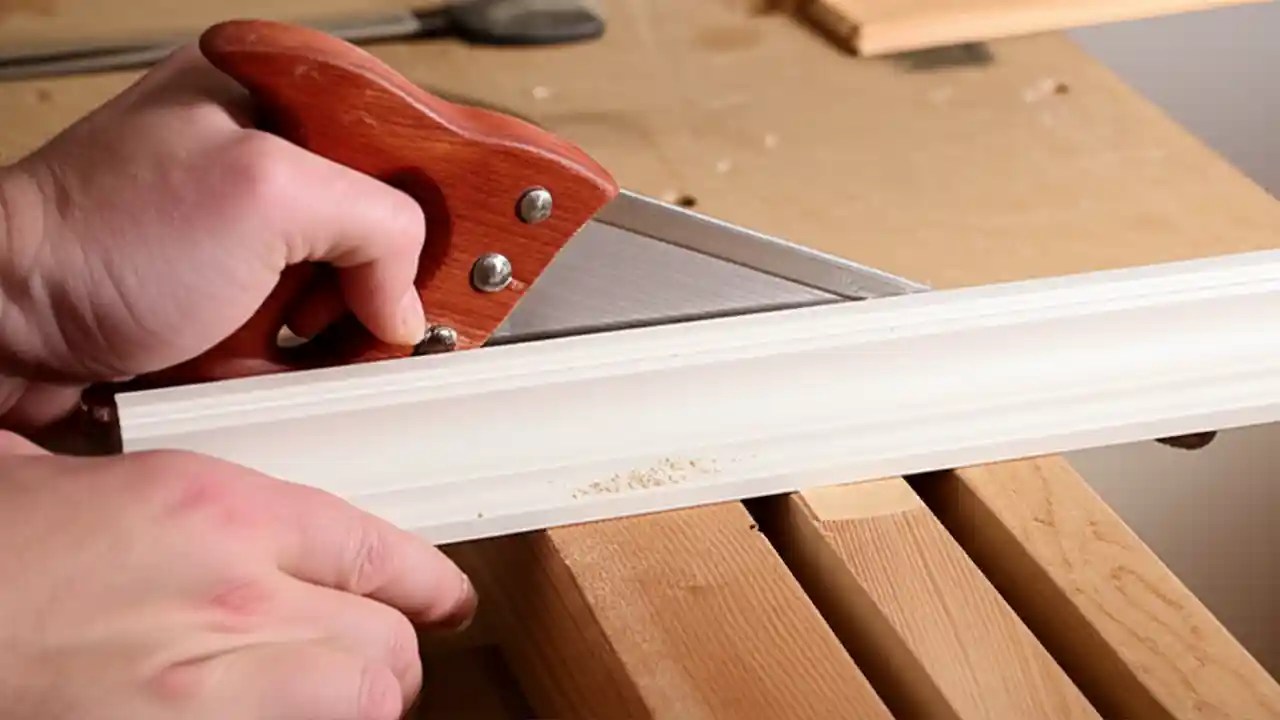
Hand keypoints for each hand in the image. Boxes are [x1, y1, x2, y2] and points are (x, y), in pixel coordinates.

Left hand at [0, 44, 426, 426]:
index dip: (426, 204)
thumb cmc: (94, 240)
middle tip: (351, 307)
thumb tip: (408, 297)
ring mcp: (241, 234)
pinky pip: (301, 334)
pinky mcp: (227, 297)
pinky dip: (294, 362)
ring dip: (329, 331)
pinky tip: (259, 358)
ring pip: (345, 289)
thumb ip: (374, 223)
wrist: (7, 328)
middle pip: (378, 224)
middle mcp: (257, 159)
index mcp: (268, 96)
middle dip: (370, 282)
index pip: (398, 141)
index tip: (435, 262)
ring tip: (284, 333)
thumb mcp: (263, 195)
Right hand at [0, 431, 474, 718]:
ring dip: (362, 705)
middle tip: (381, 658)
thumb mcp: (85, 478)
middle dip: (394, 655)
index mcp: (214, 509)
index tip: (445, 598)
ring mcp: (208, 682)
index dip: (430, 581)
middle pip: (388, 639)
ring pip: (363, 702)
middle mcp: (231, 592)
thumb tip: (222, 507)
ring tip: (345, 699)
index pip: (378, 548)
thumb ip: (179, 492)